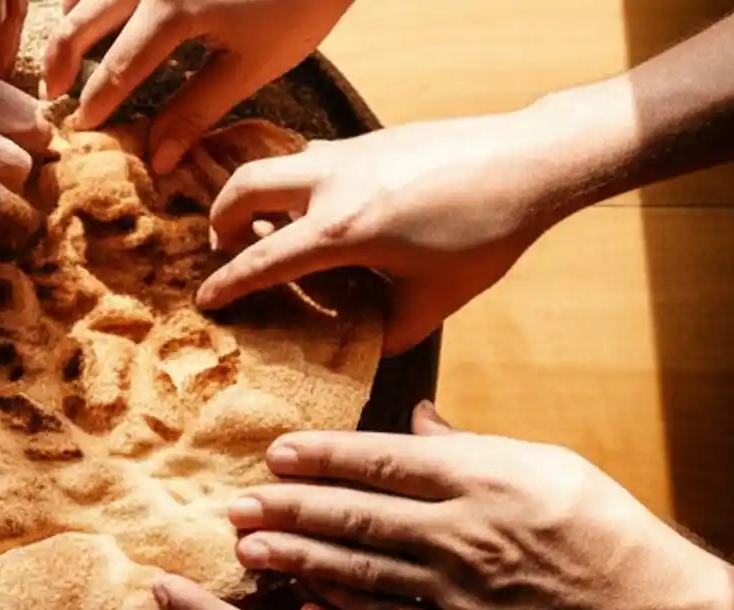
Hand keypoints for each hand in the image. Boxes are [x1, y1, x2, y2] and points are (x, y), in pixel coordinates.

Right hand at [43, 0, 352, 172]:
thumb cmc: (299, 3)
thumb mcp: (250, 66)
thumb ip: (196, 110)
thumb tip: (157, 157)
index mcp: (171, 10)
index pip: (119, 67)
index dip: (97, 102)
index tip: (81, 131)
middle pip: (83, 17)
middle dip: (61, 57)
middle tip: (52, 94)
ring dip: (72, 15)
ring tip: (65, 51)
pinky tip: (93, 4)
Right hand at [197, 114, 567, 354]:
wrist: (527, 162)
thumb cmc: (485, 233)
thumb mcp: (436, 298)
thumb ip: (394, 331)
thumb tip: (371, 347)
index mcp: (341, 232)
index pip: (263, 261)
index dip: (228, 285)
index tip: (206, 300)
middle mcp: (332, 185)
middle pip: (243, 188)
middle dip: (221, 219)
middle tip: (224, 248)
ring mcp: (349, 154)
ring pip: (275, 164)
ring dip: (256, 195)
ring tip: (266, 227)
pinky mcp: (370, 139)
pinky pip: (312, 156)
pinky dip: (297, 181)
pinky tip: (324, 205)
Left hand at [228, 402, 729, 609]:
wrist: (648, 606)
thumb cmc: (598, 521)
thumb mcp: (541, 460)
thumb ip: (466, 443)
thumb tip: (413, 417)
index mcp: (480, 475)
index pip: (381, 459)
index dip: (322, 456)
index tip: (276, 452)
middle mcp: (462, 529)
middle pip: (357, 514)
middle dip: (290, 507)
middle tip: (237, 503)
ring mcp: (460, 587)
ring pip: (361, 568)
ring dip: (299, 557)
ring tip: (250, 549)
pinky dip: (343, 606)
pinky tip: (302, 596)